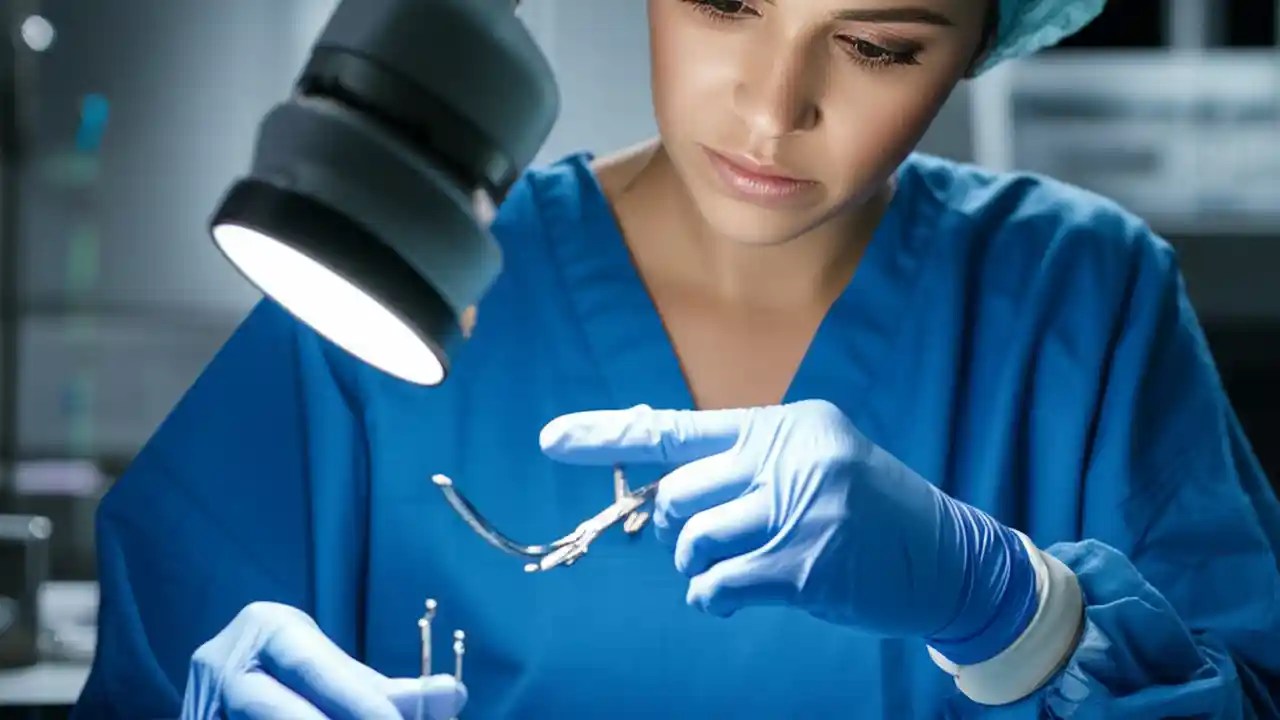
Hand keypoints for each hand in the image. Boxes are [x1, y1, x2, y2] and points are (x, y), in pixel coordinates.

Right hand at [181, 602, 466, 719]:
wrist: (231, 673)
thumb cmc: (295, 669)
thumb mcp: (334, 668)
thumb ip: (385, 687)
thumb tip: (451, 695)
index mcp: (264, 627)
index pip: (316, 670)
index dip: (359, 703)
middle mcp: (221, 666)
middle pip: (281, 711)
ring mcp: (201, 705)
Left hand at [540, 400, 1039, 663]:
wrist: (951, 560)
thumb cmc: (868, 517)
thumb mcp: (813, 467)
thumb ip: (743, 471)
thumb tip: (659, 503)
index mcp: (786, 425)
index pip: (679, 429)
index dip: (608, 436)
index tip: (550, 440)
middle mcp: (793, 454)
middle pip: (678, 497)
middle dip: (673, 531)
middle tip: (703, 544)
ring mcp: (804, 506)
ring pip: (693, 542)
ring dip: (698, 568)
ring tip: (732, 571)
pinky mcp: (808, 561)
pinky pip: (720, 584)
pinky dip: (716, 598)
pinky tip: (740, 596)